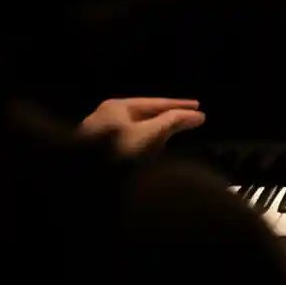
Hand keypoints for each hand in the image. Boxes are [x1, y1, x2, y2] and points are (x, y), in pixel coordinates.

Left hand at [79, 97, 204, 155]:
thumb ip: (173, 122)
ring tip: (173, 132)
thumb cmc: (119, 152)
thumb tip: (198, 115)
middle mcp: (105, 116)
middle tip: (187, 119)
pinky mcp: (98, 153)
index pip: (155, 102)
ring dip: (156, 130)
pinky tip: (151, 149)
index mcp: (117, 106)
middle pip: (144, 114)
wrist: (86, 182)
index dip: (179, 105)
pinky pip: (128, 142)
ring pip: (135, 129)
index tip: (199, 107)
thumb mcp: (150, 134)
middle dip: (167, 117)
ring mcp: (99, 134)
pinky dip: (144, 142)